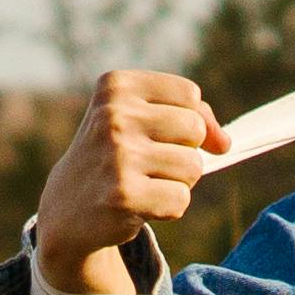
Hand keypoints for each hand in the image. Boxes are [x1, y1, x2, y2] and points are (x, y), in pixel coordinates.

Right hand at [34, 69, 218, 281]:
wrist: (68, 208)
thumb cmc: (114, 156)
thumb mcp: (140, 120)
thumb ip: (191, 117)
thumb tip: (225, 143)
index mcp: (116, 86)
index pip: (189, 94)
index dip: (192, 120)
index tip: (170, 136)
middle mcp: (114, 116)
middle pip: (194, 129)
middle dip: (185, 152)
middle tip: (150, 163)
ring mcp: (118, 155)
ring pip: (193, 166)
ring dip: (177, 182)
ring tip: (143, 183)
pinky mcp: (124, 195)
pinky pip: (180, 199)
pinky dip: (168, 208)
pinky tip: (139, 205)